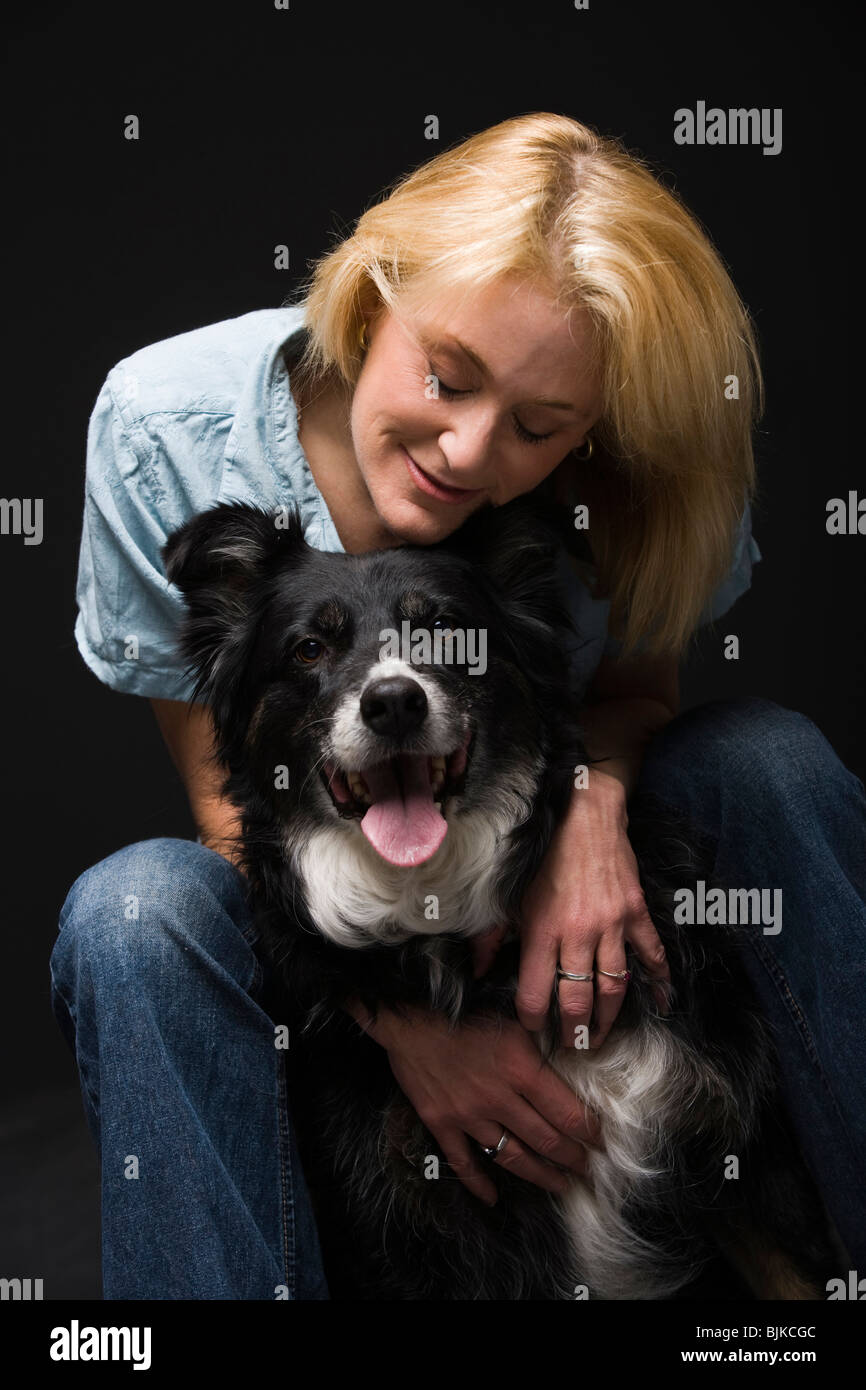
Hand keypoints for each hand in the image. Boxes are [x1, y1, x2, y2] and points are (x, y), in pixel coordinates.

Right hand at [360, 1005, 602, 1205]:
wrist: (409, 1013)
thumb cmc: (464, 1007)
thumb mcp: (513, 1018)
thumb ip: (540, 1045)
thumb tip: (574, 1059)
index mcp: (522, 1068)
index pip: (568, 1112)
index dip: (590, 1132)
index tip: (603, 1141)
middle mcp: (499, 1098)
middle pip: (546, 1140)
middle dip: (573, 1159)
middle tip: (588, 1170)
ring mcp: (468, 1115)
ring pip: (512, 1156)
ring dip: (540, 1175)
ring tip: (560, 1186)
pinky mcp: (442, 1122)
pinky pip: (463, 1161)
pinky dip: (478, 1183)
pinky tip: (492, 1199)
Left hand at [516, 773, 670, 1049]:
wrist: (585, 815)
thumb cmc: (543, 856)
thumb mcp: (508, 894)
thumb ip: (491, 935)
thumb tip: (479, 970)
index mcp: (541, 930)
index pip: (536, 993)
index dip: (533, 1020)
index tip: (534, 1030)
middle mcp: (577, 934)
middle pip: (578, 999)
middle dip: (575, 1031)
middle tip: (574, 1048)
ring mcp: (611, 925)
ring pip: (613, 987)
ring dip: (608, 1018)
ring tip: (601, 1036)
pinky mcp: (636, 914)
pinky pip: (651, 954)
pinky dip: (658, 981)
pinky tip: (661, 1003)